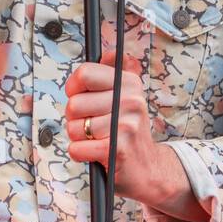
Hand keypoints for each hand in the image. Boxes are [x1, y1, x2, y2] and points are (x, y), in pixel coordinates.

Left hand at [63, 49, 160, 204]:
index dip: (73, 88)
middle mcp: (131, 101)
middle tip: (92, 125)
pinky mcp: (118, 149)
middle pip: (74, 104)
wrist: (148, 168)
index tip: (79, 97)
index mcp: (129, 83)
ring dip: (79, 138)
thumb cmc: (127, 131)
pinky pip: (77, 149)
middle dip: (75, 119)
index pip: (84, 74)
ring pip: (74, 128)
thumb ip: (114, 72)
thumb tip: (109, 52)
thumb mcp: (126, 97)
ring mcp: (126, 125)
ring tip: (97, 140)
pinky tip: (95, 153)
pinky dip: (80, 153)